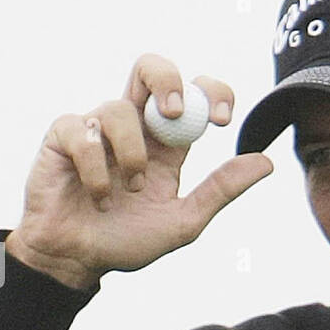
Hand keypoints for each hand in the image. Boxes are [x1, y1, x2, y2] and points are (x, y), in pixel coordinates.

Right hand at [6, 53, 272, 287]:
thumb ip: (221, 190)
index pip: (195, 95)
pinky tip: (97, 195)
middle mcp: (134, 129)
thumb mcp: (183, 222)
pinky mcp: (63, 136)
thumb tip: (266, 162)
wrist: (76, 261)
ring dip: (130, 154)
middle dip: (167, 81)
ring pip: (118, 108)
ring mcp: (97, 129)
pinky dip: (95, 168)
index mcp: (167, 145)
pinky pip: (82, 132)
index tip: (222, 120)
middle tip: (175, 113)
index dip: (213, 93)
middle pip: (150, 68)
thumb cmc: (126, 242)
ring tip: (128, 193)